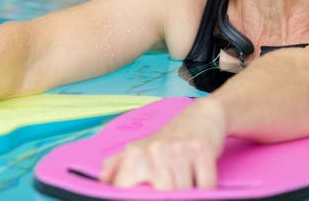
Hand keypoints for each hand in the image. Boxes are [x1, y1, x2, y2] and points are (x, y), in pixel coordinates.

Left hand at [100, 99, 225, 189]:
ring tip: (186, 177)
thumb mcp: (139, 149)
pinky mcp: (202, 150)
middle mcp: (154, 150)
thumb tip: (103, 179)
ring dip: (188, 190)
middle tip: (171, 183)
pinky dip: (205, 187)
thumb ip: (118, 165)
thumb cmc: (168, 139)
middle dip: (169, 194)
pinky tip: (198, 175)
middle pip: (161, 194)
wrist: (200, 117)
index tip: (146, 192)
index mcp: (135, 154)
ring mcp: (178, 150)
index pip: (126, 188)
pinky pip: (205, 187)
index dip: (137, 196)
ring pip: (183, 193)